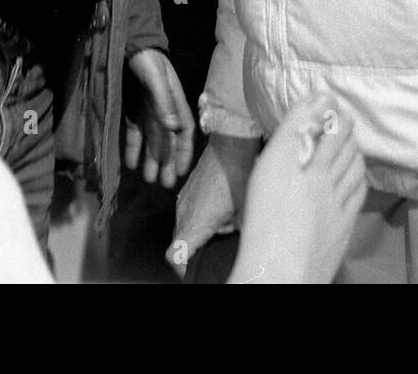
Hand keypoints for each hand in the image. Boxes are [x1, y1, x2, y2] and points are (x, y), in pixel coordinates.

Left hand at [124, 48, 194, 187]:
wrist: (130, 46)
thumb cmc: (149, 60)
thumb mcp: (157, 79)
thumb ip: (165, 102)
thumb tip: (174, 128)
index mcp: (176, 104)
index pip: (184, 132)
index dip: (184, 152)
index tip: (180, 171)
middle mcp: (164, 111)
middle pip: (167, 141)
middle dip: (167, 162)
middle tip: (164, 185)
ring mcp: (148, 112)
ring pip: (151, 141)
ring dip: (151, 159)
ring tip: (149, 179)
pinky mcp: (132, 111)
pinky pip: (134, 134)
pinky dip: (133, 148)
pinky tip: (131, 164)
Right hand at [168, 131, 260, 275]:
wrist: (230, 146)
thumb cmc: (239, 179)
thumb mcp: (242, 214)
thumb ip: (231, 234)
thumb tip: (233, 244)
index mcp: (195, 224)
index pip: (174, 256)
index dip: (182, 268)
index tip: (193, 270)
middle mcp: (183, 214)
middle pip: (177, 245)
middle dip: (190, 253)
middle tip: (209, 252)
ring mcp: (182, 201)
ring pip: (181, 229)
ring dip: (193, 236)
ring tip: (216, 232)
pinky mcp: (186, 191)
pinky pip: (185, 214)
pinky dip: (195, 221)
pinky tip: (215, 215)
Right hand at [230, 94, 365, 282]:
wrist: (278, 267)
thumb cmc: (261, 220)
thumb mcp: (266, 168)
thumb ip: (290, 132)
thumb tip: (314, 101)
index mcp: (294, 160)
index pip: (317, 125)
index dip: (326, 109)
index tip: (328, 99)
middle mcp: (319, 174)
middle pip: (339, 142)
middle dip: (343, 125)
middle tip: (344, 116)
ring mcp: (335, 199)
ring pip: (352, 163)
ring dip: (354, 146)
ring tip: (352, 140)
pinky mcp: (344, 221)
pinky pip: (358, 189)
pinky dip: (359, 174)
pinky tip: (357, 172)